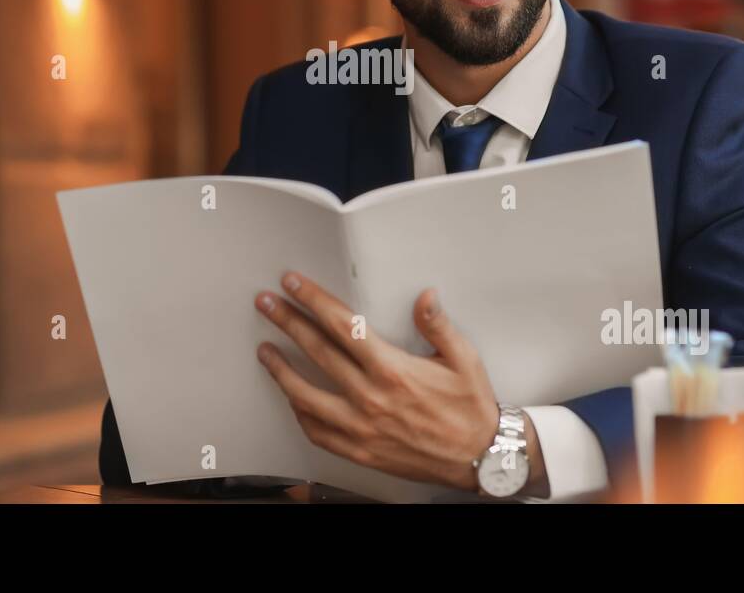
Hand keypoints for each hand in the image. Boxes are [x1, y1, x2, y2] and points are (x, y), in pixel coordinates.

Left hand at [254, 270, 499, 491]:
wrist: (479, 458)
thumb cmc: (470, 408)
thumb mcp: (463, 359)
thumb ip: (438, 325)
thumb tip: (425, 297)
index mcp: (393, 369)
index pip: (343, 325)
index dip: (314, 301)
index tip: (294, 285)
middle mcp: (371, 397)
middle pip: (317, 351)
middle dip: (287, 322)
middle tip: (267, 304)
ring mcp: (361, 427)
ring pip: (306, 394)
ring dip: (280, 369)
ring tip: (264, 351)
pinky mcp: (359, 450)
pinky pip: (317, 431)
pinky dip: (299, 412)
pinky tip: (292, 398)